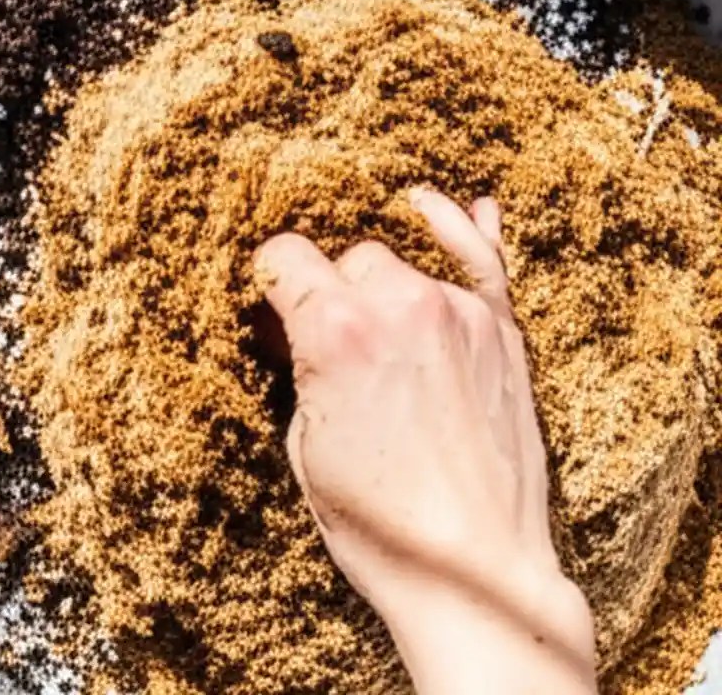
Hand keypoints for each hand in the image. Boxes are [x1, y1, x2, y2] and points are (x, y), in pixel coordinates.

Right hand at [255, 189, 595, 693]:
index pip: (285, 256)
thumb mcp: (305, 446)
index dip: (270, 280)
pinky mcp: (503, 334)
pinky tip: (444, 206)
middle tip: (326, 337)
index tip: (270, 301)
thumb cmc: (382, 524)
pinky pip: (482, 260)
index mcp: (337, 332)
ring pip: (405, 260)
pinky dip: (462, 230)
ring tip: (373, 310)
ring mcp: (461, 314)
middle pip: (349, 256)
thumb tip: (292, 329)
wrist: (475, 569)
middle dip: (330, 288)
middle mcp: (402, 305)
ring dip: (383, 282)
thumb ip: (302, 367)